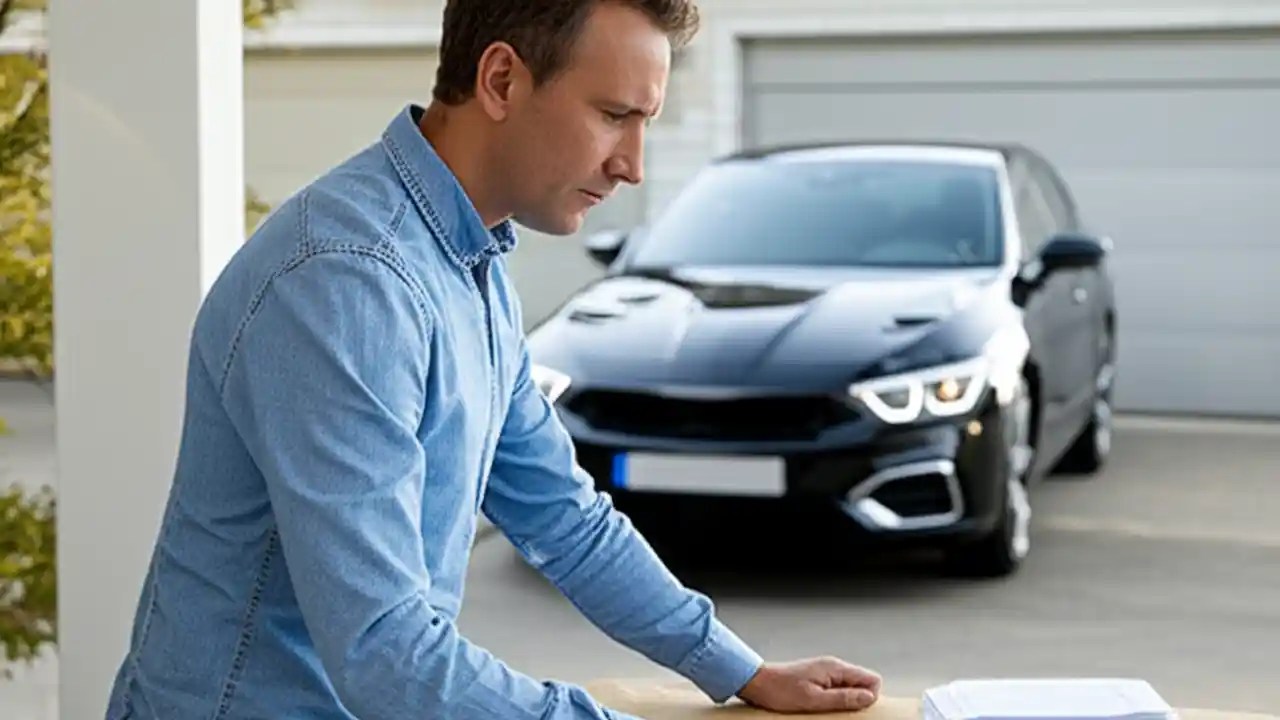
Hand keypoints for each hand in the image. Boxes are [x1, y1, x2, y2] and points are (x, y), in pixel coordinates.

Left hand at [736, 657, 882, 713]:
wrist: (757, 682)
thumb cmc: (781, 690)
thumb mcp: (814, 699)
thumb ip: (843, 698)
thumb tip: (869, 697)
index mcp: (835, 668)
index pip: (872, 679)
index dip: (869, 697)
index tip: (852, 709)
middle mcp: (833, 666)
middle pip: (862, 683)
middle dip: (857, 700)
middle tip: (837, 710)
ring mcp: (825, 671)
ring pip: (850, 687)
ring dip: (844, 701)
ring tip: (824, 708)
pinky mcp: (817, 677)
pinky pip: (836, 688)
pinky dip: (833, 699)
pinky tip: (819, 705)